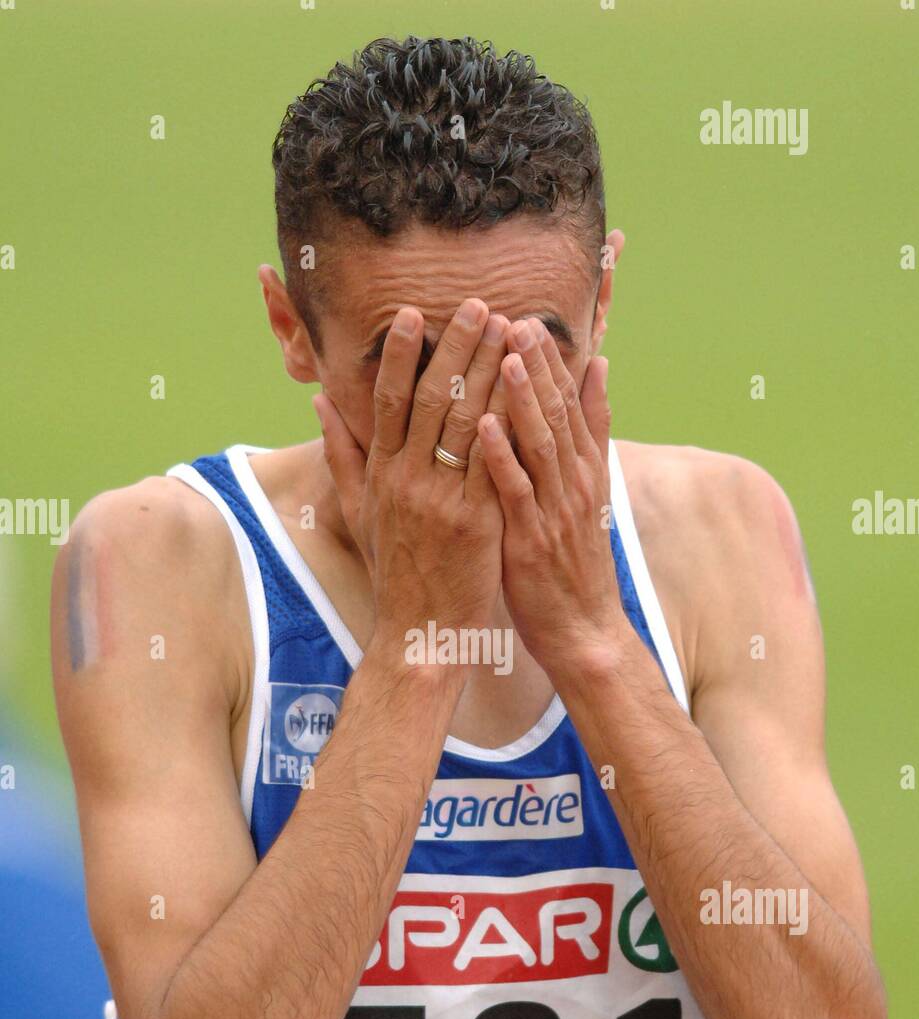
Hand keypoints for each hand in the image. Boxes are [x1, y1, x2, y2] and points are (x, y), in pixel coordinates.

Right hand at [315, 300, 509, 662]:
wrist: (419, 637)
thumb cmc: (396, 577)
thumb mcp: (359, 515)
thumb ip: (342, 456)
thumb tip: (320, 404)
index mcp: (381, 474)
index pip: (387, 398)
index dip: (400, 353)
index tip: (414, 312)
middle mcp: (407, 479)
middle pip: (432, 397)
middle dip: (457, 346)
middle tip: (480, 304)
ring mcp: (441, 498)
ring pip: (467, 419)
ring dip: (491, 368)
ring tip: (511, 330)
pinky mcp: (476, 520)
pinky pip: (495, 459)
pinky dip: (510, 419)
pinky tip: (527, 387)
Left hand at [475, 318, 625, 682]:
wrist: (584, 630)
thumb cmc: (572, 562)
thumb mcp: (589, 492)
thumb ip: (591, 431)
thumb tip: (598, 369)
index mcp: (583, 470)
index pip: (569, 404)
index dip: (551, 362)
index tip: (529, 318)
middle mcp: (573, 483)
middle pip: (557, 413)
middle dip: (538, 365)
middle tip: (517, 317)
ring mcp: (554, 510)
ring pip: (540, 444)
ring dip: (523, 398)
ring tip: (506, 353)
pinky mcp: (532, 539)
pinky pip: (516, 492)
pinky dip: (502, 458)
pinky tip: (484, 427)